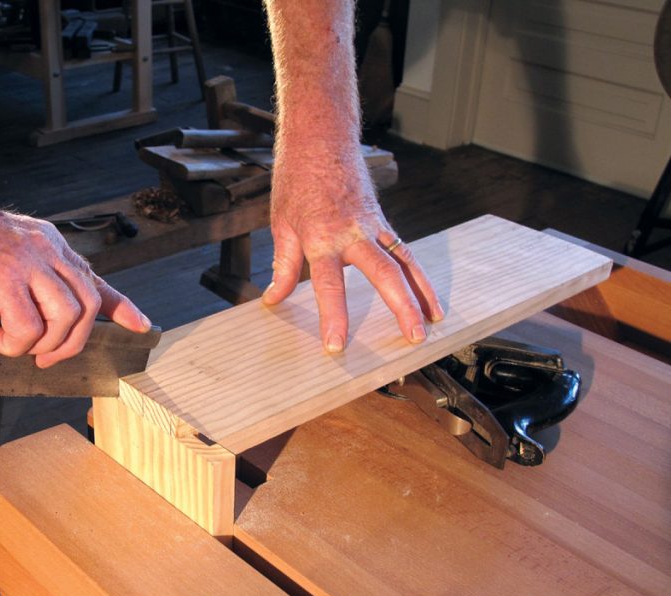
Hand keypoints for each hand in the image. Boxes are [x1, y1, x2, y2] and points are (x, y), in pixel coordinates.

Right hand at [0, 197, 150, 367]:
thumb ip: (30, 274)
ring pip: (66, 319)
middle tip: (44, 357)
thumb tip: (44, 313)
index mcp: (47, 241)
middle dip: (72, 341)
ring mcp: (27, 263)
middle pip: (87, 304)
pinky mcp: (5, 281)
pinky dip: (14, 344)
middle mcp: (45, 248)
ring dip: (42, 344)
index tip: (141, 324)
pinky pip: (29, 329)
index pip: (93, 276)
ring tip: (12, 344)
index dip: (121, 304)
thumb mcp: (3, 252)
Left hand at [262, 149, 443, 351]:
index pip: (329, 286)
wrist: (320, 138)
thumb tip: (274, 299)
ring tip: (433, 321)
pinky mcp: (382, 220)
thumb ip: (283, 266)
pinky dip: (417, 274)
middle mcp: (352, 233)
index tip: (337, 345)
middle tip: (412, 338)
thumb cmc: (297, 180)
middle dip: (400, 307)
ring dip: (421, 292)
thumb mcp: (282, 224)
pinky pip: (404, 250)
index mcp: (321, 238)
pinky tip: (426, 295)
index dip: (334, 317)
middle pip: (384, 274)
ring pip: (404, 261)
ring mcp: (372, 225)